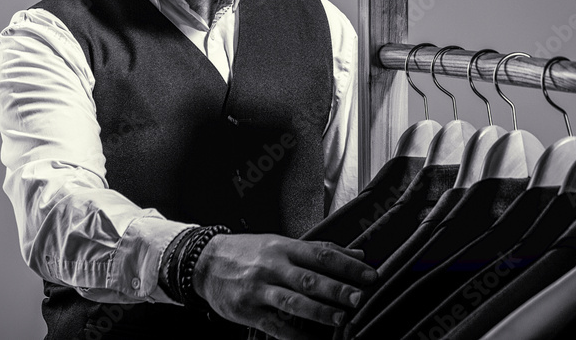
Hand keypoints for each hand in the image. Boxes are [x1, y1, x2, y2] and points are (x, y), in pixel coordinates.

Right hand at [192, 233, 377, 338]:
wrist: (205, 262)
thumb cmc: (249, 252)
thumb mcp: (281, 244)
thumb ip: (318, 251)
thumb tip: (356, 255)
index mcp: (284, 247)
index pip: (322, 254)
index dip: (347, 265)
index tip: (370, 274)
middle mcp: (273, 266)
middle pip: (310, 278)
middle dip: (337, 289)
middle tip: (360, 298)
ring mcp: (259, 289)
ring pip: (293, 301)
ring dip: (319, 312)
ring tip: (341, 319)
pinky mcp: (248, 310)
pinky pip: (275, 325)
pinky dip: (295, 334)